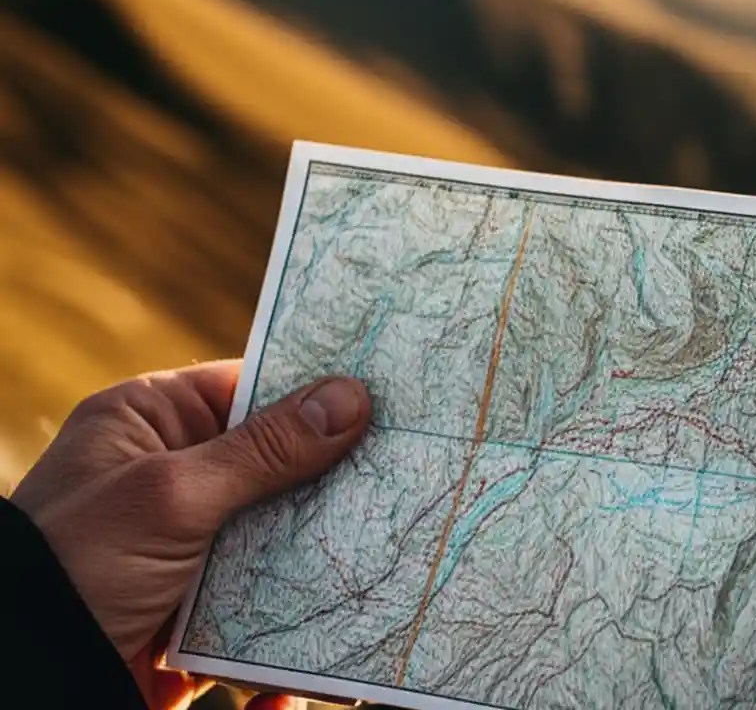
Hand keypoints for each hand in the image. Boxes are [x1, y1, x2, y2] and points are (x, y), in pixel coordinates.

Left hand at [11, 361, 370, 708]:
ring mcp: (188, 544)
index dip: (315, 391)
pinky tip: (327, 629)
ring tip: (385, 555)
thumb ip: (264, 450)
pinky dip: (295, 618)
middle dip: (332, 482)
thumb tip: (351, 397)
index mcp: (150, 423)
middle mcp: (172, 475)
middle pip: (279, 465)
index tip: (387, 393)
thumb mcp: (172, 495)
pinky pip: (267, 599)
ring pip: (282, 535)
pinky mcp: (200, 605)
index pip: (250, 388)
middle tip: (407, 474)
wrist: (28, 677)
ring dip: (322, 556)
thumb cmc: (75, 563)